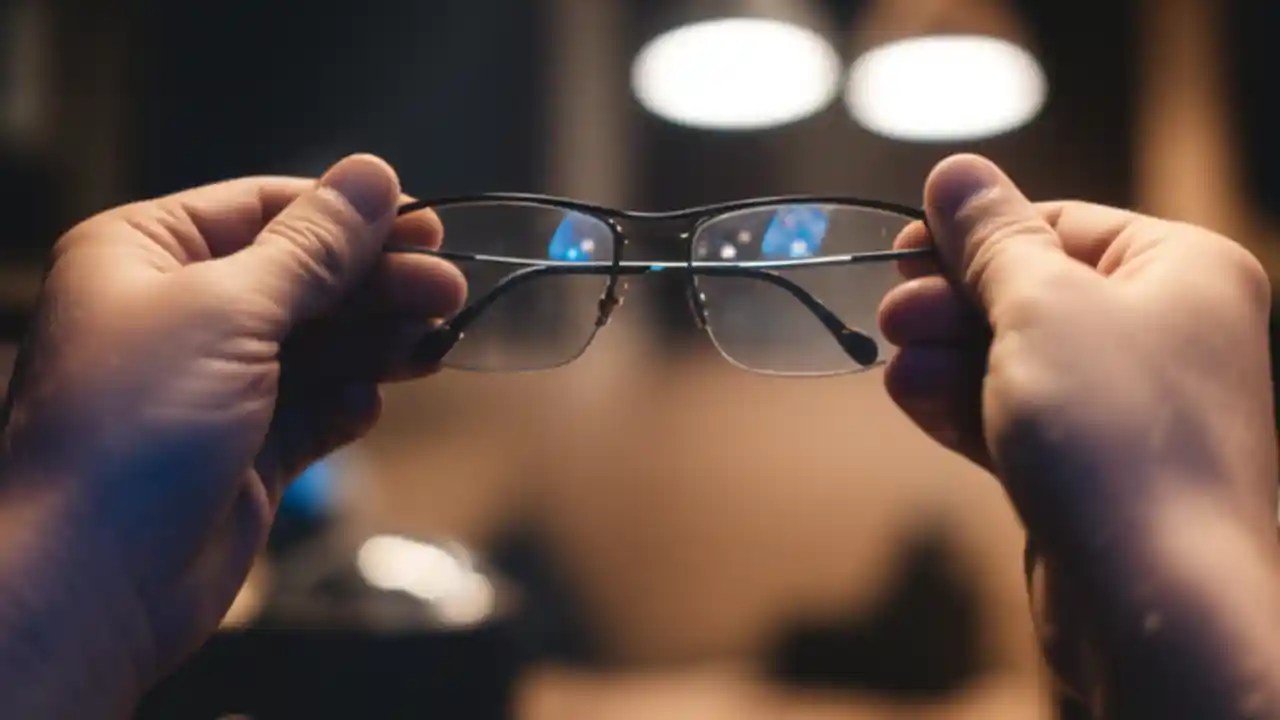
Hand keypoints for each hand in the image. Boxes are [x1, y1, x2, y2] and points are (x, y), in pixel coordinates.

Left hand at [0, 154, 463, 714]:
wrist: (92, 583)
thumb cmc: (132, 429)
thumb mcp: (229, 311)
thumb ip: (312, 247)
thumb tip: (373, 174)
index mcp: (144, 255)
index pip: (264, 210)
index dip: (347, 215)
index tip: (425, 222)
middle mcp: (175, 314)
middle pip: (302, 279)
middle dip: (375, 285)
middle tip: (447, 289)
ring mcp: (212, 387)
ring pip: (316, 346)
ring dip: (375, 344)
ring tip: (433, 344)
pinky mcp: (243, 451)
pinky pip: (311, 411)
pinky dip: (344, 406)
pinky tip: (364, 406)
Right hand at [880, 154, 1279, 716]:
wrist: (1155, 602)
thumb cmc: (1117, 436)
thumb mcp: (1042, 308)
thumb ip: (992, 238)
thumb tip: (956, 173)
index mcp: (1184, 272)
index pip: (1060, 222)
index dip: (974, 233)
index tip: (902, 248)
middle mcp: (1168, 333)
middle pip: (1031, 290)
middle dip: (952, 302)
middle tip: (894, 313)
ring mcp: (1129, 407)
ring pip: (1015, 358)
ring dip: (947, 356)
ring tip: (898, 363)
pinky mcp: (1093, 469)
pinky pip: (1017, 416)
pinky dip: (963, 404)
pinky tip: (914, 398)